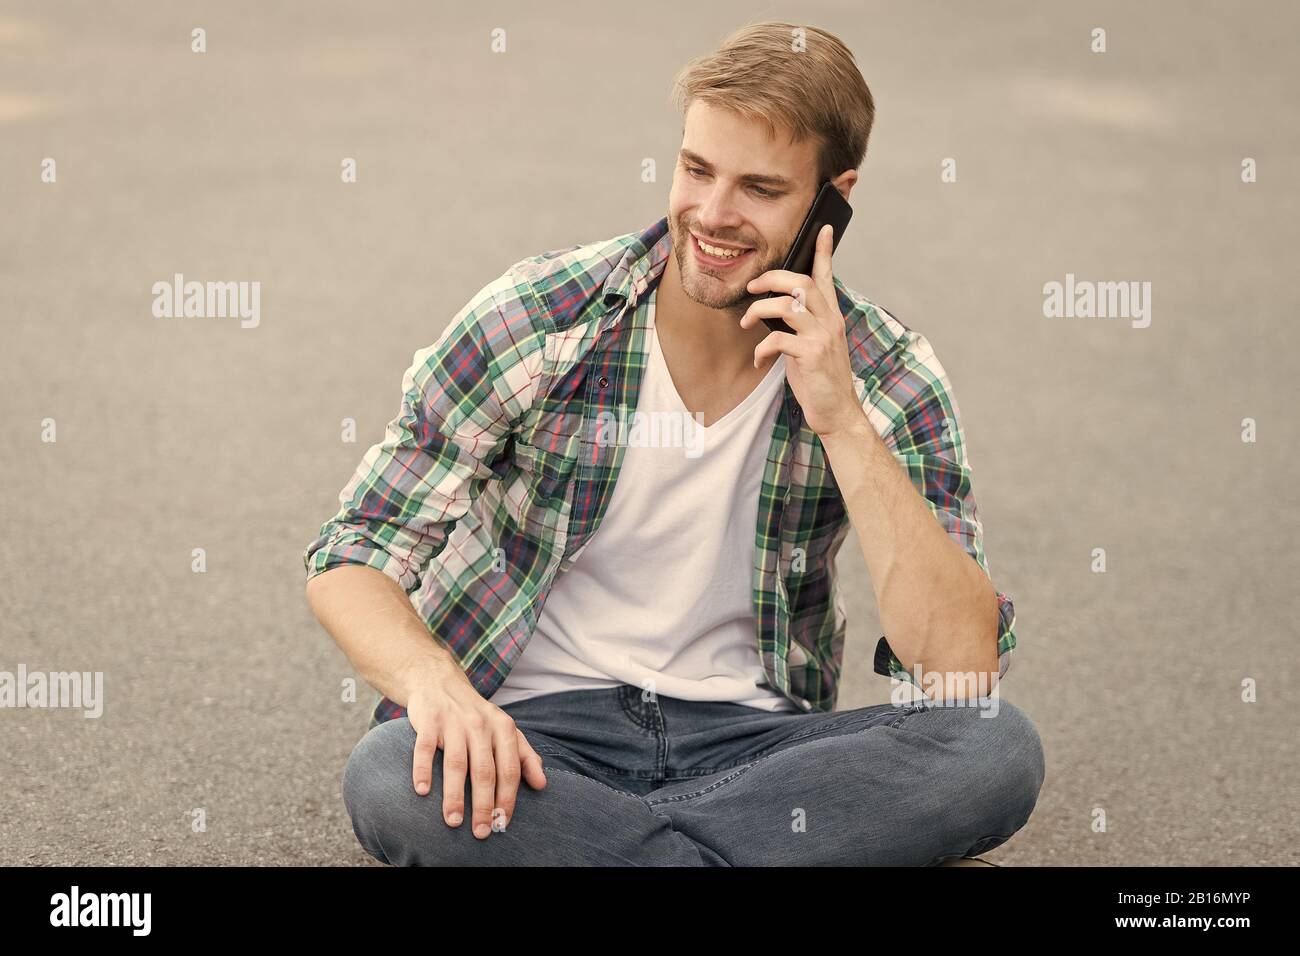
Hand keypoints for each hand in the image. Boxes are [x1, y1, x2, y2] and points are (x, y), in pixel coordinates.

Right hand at [405, 669, 547, 838]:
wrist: (439, 682)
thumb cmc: (476, 715)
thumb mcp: (505, 729)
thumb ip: (525, 756)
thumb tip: (543, 785)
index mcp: (503, 728)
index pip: (509, 769)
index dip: (508, 798)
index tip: (503, 824)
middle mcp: (480, 725)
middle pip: (484, 771)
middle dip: (484, 805)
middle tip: (482, 832)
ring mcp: (453, 722)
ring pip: (456, 764)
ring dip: (454, 796)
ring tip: (454, 821)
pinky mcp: (429, 721)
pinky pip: (424, 749)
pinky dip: (423, 770)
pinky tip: (422, 791)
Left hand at [740, 223, 864, 437]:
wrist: (838, 412)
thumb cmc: (820, 379)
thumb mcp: (812, 345)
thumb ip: (801, 325)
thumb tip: (776, 310)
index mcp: (831, 316)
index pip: (827, 276)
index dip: (823, 252)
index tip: (821, 229)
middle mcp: (830, 321)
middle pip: (801, 282)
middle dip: (771, 279)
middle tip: (751, 288)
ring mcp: (822, 337)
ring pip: (788, 305)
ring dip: (759, 311)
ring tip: (746, 324)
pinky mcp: (812, 355)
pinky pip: (778, 339)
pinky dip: (761, 348)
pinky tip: (759, 360)